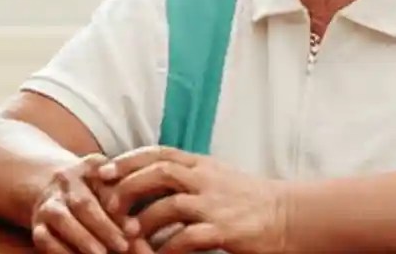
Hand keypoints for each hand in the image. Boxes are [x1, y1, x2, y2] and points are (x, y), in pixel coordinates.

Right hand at [32, 153, 132, 253]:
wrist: (55, 188)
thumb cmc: (94, 190)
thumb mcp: (109, 185)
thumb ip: (123, 203)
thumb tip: (134, 230)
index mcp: (86, 168)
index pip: (102, 187)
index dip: (117, 209)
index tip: (134, 230)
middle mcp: (63, 183)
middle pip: (82, 204)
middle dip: (104, 228)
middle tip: (123, 247)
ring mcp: (47, 203)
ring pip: (61, 219)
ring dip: (82, 239)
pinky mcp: (37, 225)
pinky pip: (44, 238)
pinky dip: (60, 251)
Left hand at [98, 146, 290, 253]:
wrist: (290, 216)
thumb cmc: (249, 199)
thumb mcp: (216, 176)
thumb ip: (186, 174)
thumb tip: (146, 177)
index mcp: (201, 164)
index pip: (158, 152)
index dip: (128, 159)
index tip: (104, 170)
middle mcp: (206, 179)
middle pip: (159, 172)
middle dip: (129, 186)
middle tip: (109, 205)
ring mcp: (216, 204)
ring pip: (169, 206)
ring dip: (144, 221)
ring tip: (127, 235)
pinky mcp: (225, 231)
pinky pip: (188, 239)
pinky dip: (168, 248)